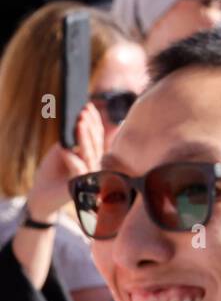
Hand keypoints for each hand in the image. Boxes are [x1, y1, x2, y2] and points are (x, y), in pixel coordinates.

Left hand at [25, 104, 104, 220]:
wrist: (43, 194)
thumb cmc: (53, 171)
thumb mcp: (61, 150)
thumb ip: (70, 140)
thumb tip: (76, 122)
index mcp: (93, 156)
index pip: (97, 136)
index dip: (93, 121)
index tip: (88, 106)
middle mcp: (95, 165)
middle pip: (96, 143)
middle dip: (90, 125)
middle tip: (84, 111)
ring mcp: (89, 176)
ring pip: (90, 154)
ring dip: (84, 137)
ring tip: (79, 122)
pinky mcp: (79, 185)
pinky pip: (77, 169)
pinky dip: (70, 158)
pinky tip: (64, 149)